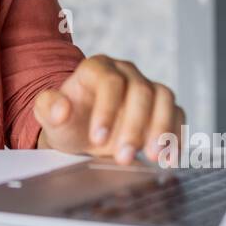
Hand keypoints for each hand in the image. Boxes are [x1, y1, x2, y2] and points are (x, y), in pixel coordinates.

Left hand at [34, 55, 184, 164]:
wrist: (84, 132)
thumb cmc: (68, 121)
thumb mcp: (50, 117)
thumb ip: (48, 109)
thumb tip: (61, 109)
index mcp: (97, 68)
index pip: (110, 81)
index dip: (107, 109)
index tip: (98, 138)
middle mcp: (125, 72)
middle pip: (140, 91)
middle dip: (134, 127)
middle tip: (124, 157)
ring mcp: (146, 86)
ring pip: (164, 98)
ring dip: (161, 129)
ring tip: (153, 157)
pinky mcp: (162, 105)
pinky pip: (177, 113)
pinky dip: (176, 134)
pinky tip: (169, 157)